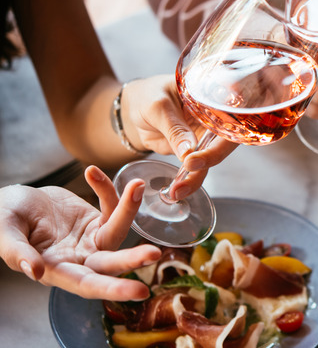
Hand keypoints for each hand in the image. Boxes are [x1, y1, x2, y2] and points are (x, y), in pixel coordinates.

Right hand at [0, 166, 160, 300]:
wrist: (11, 202)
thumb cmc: (3, 221)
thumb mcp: (4, 234)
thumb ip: (18, 252)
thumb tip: (35, 272)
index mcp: (57, 271)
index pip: (88, 285)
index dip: (113, 289)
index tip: (140, 292)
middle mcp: (80, 259)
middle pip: (112, 264)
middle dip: (133, 259)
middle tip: (154, 254)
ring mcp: (91, 240)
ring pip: (117, 230)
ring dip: (129, 210)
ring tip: (137, 187)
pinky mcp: (97, 219)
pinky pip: (110, 206)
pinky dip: (106, 189)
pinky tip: (91, 172)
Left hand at [121, 75, 237, 199]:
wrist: (135, 107)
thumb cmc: (148, 95)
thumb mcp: (158, 107)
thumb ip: (174, 128)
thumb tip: (190, 152)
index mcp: (214, 101)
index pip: (228, 122)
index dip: (219, 141)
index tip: (194, 157)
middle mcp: (216, 120)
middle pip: (223, 145)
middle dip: (208, 163)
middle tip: (188, 172)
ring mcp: (207, 137)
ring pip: (211, 160)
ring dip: (197, 178)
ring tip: (177, 191)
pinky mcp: (196, 151)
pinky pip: (198, 169)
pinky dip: (189, 181)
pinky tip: (177, 190)